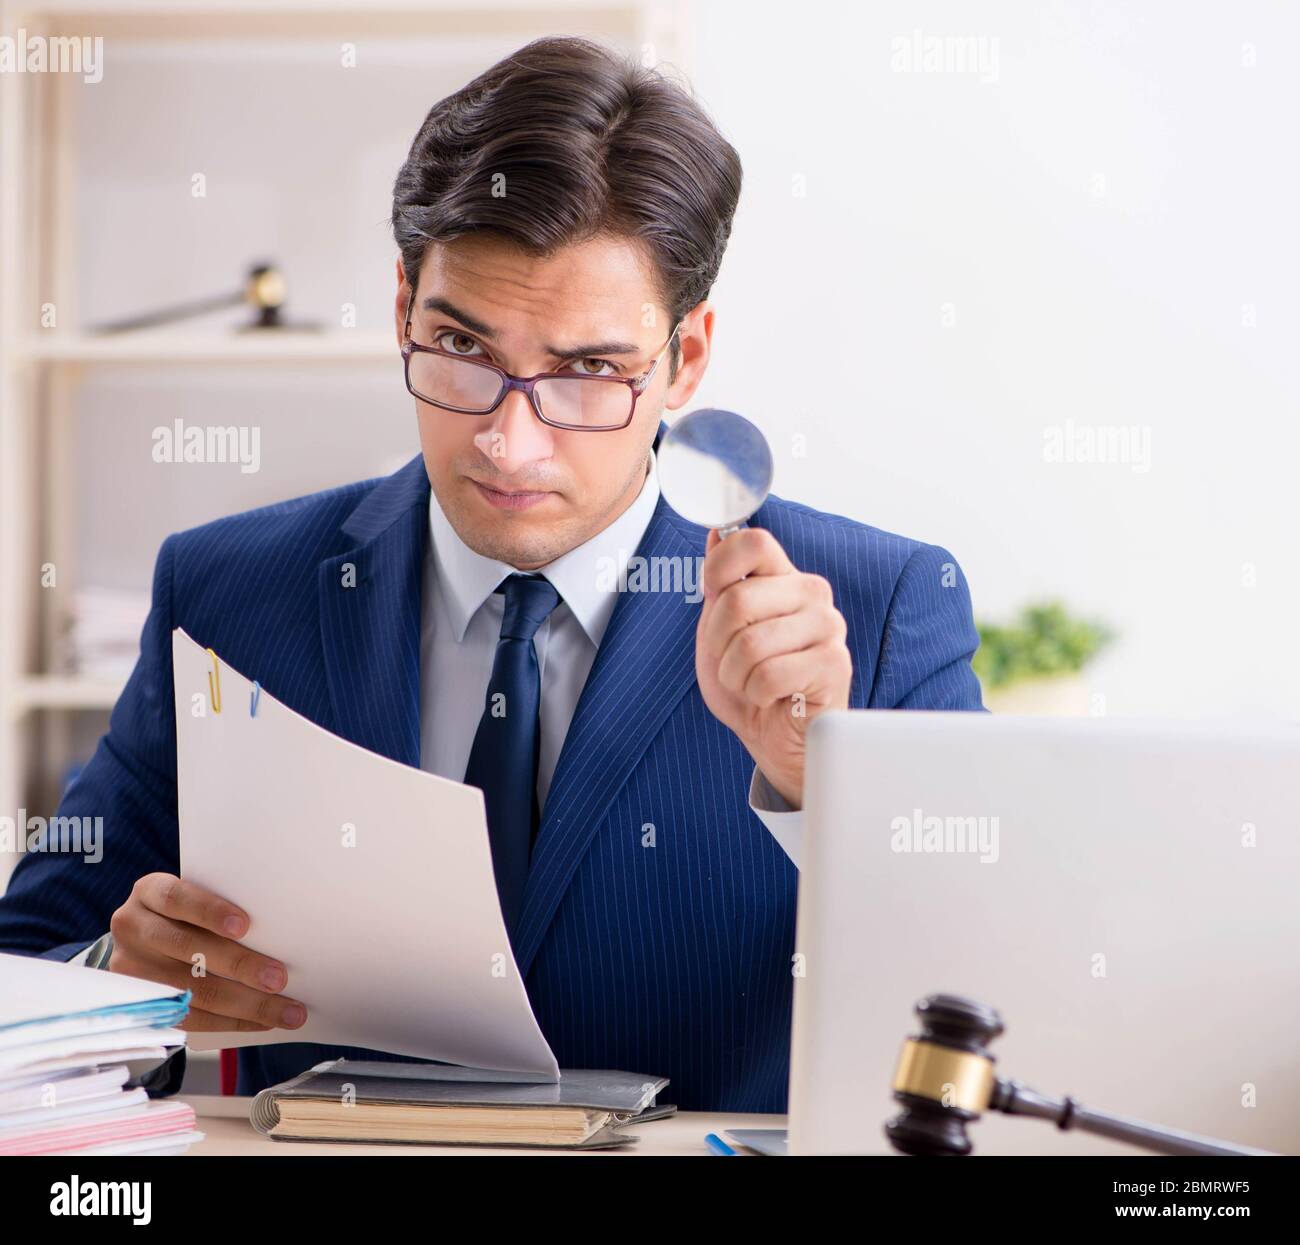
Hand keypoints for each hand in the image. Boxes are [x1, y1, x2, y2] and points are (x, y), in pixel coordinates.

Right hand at [109, 873, 306, 1032]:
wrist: (141, 943)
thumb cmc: (185, 916)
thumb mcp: (193, 900)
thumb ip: (221, 910)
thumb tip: (280, 932)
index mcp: (150, 891)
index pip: (176, 898)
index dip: (209, 912)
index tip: (245, 926)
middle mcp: (132, 927)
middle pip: (187, 947)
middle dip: (239, 965)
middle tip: (279, 979)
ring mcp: (130, 967)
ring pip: (190, 989)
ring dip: (245, 1003)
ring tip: (286, 1010)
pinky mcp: (139, 1003)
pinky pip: (187, 1018)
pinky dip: (229, 1022)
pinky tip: (261, 1022)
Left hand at [695, 527, 851, 808]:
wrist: (772, 736)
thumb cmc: (748, 681)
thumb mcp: (720, 629)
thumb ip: (721, 582)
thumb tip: (716, 531)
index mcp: (784, 577)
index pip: (752, 541)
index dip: (718, 569)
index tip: (714, 599)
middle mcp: (811, 593)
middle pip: (738, 598)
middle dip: (718, 642)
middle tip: (731, 662)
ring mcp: (828, 626)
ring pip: (750, 642)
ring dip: (735, 674)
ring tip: (750, 682)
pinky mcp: (835, 664)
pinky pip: (769, 675)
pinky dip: (755, 694)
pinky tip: (771, 697)